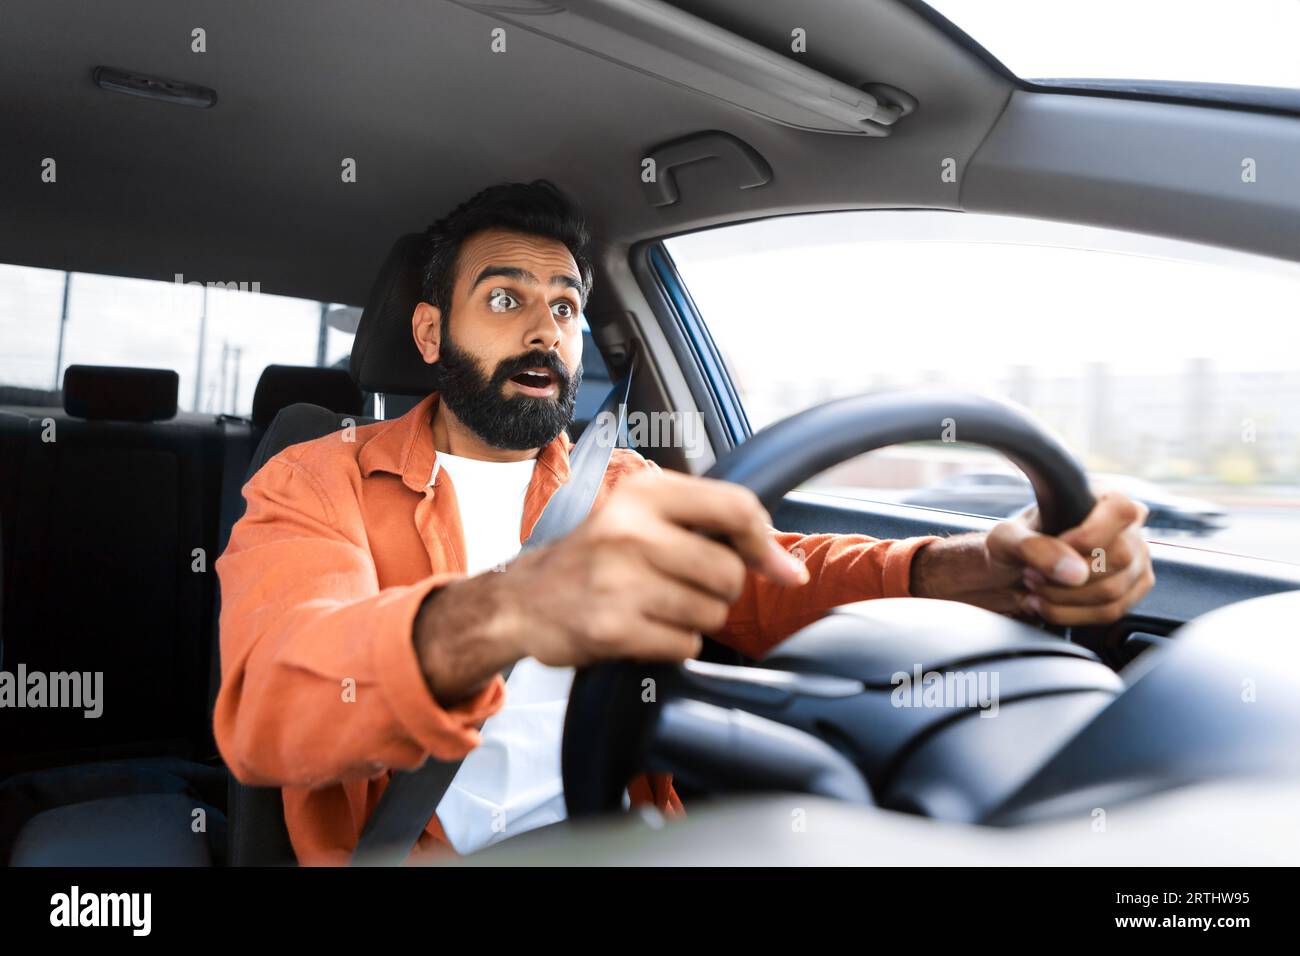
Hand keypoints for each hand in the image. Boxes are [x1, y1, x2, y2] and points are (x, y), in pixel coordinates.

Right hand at [414, 470, 807, 704]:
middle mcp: (630, 530)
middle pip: (729, 572)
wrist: (521, 602)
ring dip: (695, 618)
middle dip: (719, 590)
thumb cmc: (594, 558)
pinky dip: (673, 644)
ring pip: (711, 612)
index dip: (766, 543)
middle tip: (682, 586)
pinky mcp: (612, 627)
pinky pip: (685, 644)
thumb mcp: (640, 517)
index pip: (735, 508)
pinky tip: (642, 628)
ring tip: (655, 605)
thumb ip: (712, 527)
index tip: (780, 569)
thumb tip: (788, 568)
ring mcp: (619, 580)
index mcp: (642, 492)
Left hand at [911, 491, 1154, 626]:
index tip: (1057, 546)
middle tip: (1032, 574)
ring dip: (1064, 598)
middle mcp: (1127, 526)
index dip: (1089, 536)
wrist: (1014, 571)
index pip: (1121, 510)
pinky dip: (1072, 614)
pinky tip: (1049, 604)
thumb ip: (1034, 547)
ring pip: (1113, 591)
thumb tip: (1075, 572)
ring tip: (1037, 587)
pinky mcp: (1133, 588)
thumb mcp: (1007, 538)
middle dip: (1066, 576)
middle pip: (1118, 558)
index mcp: (1101, 497)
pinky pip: (1112, 611)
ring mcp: (1136, 558)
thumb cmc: (1014, 546)